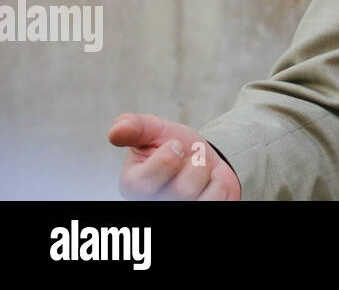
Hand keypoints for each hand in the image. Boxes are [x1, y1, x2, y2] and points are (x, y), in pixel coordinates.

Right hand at [109, 113, 241, 199]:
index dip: (170, 154)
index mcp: (132, 185)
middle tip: (190, 160)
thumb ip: (135, 127)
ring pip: (201, 198)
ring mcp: (177, 211)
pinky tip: (208, 187)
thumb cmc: (176, 147)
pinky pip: (218, 202)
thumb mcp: (155, 130)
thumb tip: (115, 131)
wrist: (206, 161)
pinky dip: (219, 187)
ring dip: (206, 175)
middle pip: (182, 190)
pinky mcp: (199, 214)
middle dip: (195, 165)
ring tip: (198, 173)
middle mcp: (151, 203)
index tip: (175, 146)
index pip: (148, 179)